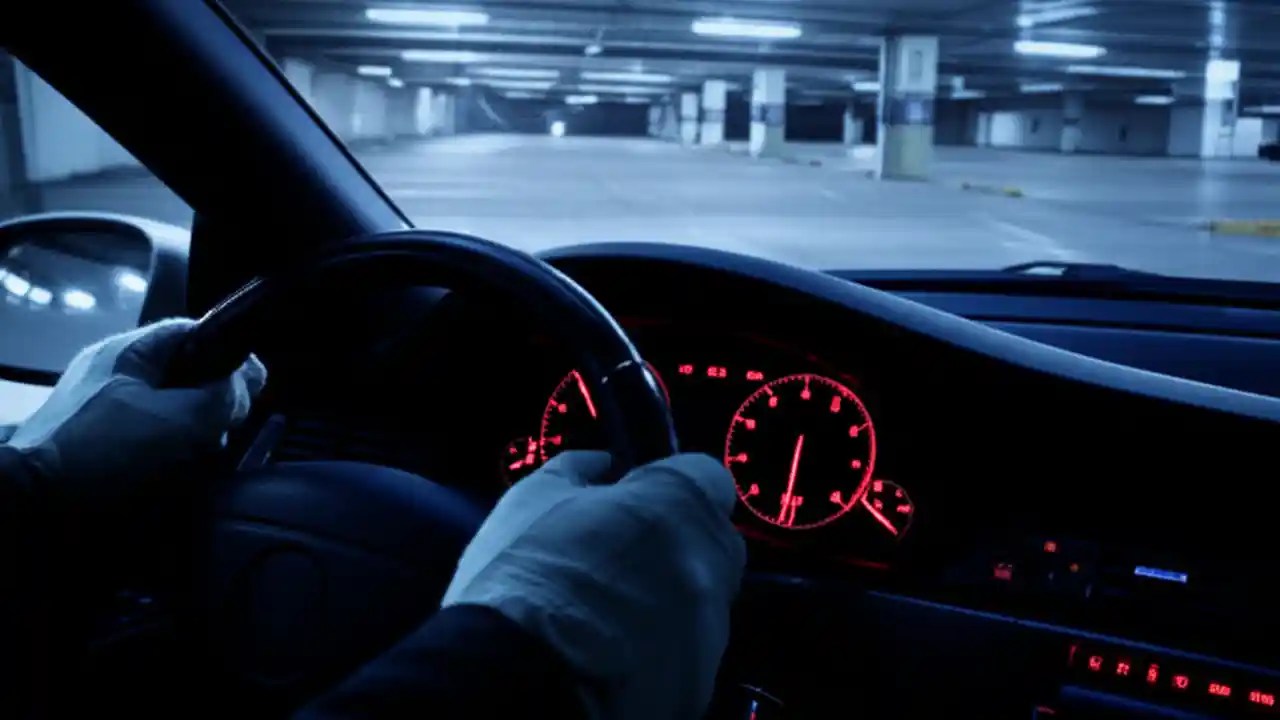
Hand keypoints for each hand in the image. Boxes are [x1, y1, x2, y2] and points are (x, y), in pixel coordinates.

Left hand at [6, 318, 265, 505]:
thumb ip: (222, 398)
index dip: (232, 355)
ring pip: (172, 408)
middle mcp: (114, 372)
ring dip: (193, 432)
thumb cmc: (103, 448)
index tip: (255, 386)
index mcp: (128, 351)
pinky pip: (151, 435)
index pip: (196, 334)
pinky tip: (175, 472)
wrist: (31, 499)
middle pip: (187, 374)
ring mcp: (103, 406)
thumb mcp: (177, 420)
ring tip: (197, 457)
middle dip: (213, 403)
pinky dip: (170, 452)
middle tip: (222, 430)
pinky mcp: (98, 440)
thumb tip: (246, 386)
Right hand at [442, 451, 745, 719]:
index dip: (667, 490)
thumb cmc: (527, 571)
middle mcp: (712, 561)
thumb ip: (577, 472)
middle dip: (676, 547)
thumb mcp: (533, 499)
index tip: (631, 505)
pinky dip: (662, 652)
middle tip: (617, 562)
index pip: (705, 478)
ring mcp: (712, 628)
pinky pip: (689, 654)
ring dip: (669, 601)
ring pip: (702, 603)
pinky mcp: (701, 683)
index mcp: (680, 502)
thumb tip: (599, 464)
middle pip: (711, 543)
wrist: (523, 677)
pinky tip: (616, 656)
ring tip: (609, 617)